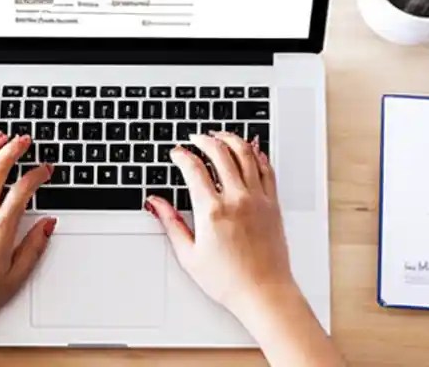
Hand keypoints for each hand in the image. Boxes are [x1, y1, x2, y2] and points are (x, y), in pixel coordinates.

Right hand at [146, 132, 343, 365]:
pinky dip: (256, 154)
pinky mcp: (273, 204)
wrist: (264, 292)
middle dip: (204, 140)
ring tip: (220, 136)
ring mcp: (258, 199)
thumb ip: (171, 223)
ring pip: (245, 155)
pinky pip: (266, 169)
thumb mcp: (189, 254)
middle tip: (196, 138)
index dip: (182, 155)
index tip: (177, 153)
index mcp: (212, 211)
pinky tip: (249, 150)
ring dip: (230, 139)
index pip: (194, 168)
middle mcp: (236, 200)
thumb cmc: (229, 280)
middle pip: (220, 153)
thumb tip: (156, 203)